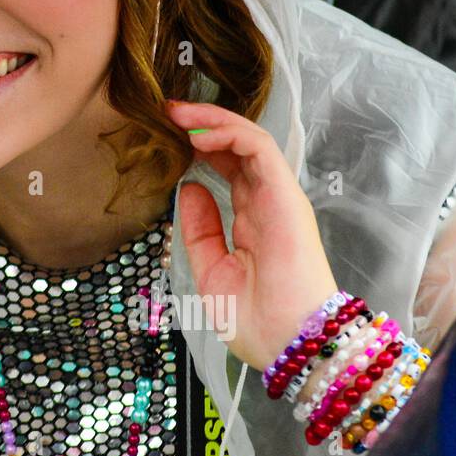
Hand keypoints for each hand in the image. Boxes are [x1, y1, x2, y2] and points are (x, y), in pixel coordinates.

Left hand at [166, 99, 338, 371]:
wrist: (288, 343)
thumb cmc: (255, 318)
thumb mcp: (211, 268)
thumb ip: (199, 228)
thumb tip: (188, 188)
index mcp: (252, 221)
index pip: (229, 170)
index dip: (200, 148)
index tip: (166, 135)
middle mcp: (267, 203)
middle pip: (237, 149)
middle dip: (202, 124)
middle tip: (166, 112)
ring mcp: (278, 197)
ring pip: (249, 140)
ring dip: (212, 120)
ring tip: (176, 114)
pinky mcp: (285, 194)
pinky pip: (260, 150)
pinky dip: (229, 134)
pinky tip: (198, 134)